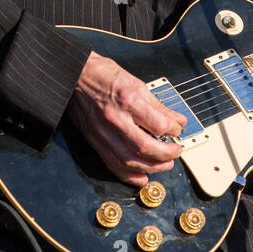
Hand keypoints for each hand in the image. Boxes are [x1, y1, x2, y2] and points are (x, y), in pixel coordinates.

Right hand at [67, 52, 188, 186]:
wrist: (75, 75)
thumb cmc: (103, 74)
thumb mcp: (135, 82)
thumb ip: (157, 105)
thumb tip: (177, 120)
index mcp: (127, 99)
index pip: (157, 124)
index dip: (172, 130)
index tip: (177, 129)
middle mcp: (114, 118)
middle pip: (144, 146)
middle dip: (165, 154)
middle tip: (175, 151)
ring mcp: (102, 131)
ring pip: (129, 160)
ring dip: (151, 167)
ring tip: (165, 164)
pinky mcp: (94, 140)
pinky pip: (112, 163)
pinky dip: (129, 175)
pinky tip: (142, 176)